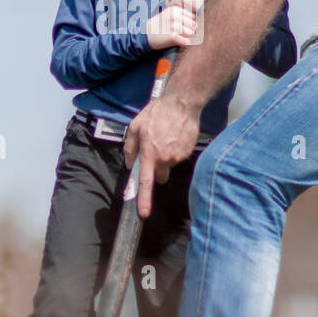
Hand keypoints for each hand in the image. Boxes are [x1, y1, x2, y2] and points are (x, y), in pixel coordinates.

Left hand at [124, 96, 200, 218]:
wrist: (182, 103)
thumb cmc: (157, 113)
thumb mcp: (135, 126)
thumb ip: (130, 148)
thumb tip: (130, 164)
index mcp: (149, 153)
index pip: (145, 181)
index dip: (144, 199)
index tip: (144, 213)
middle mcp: (164, 158)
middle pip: (159, 176)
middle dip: (156, 169)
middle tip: (155, 150)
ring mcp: (177, 156)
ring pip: (169, 165)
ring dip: (166, 156)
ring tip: (165, 137)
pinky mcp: (187, 153)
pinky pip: (178, 158)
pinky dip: (175, 150)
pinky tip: (174, 136)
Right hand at [146, 2, 198, 50]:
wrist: (144, 35)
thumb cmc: (159, 26)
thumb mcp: (169, 15)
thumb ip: (182, 16)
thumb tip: (198, 23)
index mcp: (175, 9)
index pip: (194, 17)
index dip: (191, 24)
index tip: (184, 28)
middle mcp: (175, 16)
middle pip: (194, 26)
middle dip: (191, 31)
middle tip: (181, 35)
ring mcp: (174, 26)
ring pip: (192, 34)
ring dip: (187, 38)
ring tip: (178, 38)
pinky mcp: (172, 37)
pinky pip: (186, 42)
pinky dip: (184, 44)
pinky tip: (177, 43)